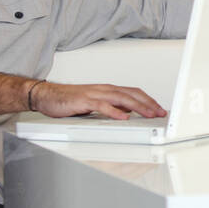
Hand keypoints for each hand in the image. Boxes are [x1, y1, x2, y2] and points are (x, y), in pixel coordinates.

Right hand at [32, 81, 166, 118]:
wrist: (48, 95)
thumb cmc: (70, 100)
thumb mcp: (96, 104)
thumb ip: (112, 106)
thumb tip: (129, 112)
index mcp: (108, 90)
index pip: (134, 92)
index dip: (148, 100)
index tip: (159, 109)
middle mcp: (104, 89)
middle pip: (132, 94)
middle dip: (148, 103)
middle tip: (160, 113)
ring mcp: (95, 94)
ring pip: (121, 98)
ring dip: (137, 107)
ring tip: (149, 114)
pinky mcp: (84, 101)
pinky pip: (102, 106)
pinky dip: (114, 112)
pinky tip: (123, 117)